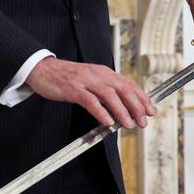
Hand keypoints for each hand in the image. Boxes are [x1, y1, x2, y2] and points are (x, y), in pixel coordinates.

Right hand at [26, 57, 154, 128]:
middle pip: (123, 89)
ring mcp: (86, 81)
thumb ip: (105, 90)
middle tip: (143, 122)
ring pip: (110, 95)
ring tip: (129, 124)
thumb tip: (121, 106)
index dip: (142, 98)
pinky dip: (101, 112)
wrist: (42, 69)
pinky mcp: (73, 89)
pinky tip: (108, 122)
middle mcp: (98, 74)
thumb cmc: (66, 77)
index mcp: (104, 72)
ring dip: (122, 111)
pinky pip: (90, 101)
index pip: (129, 84)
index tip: (150, 111)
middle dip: (136, 107)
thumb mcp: (90, 79)